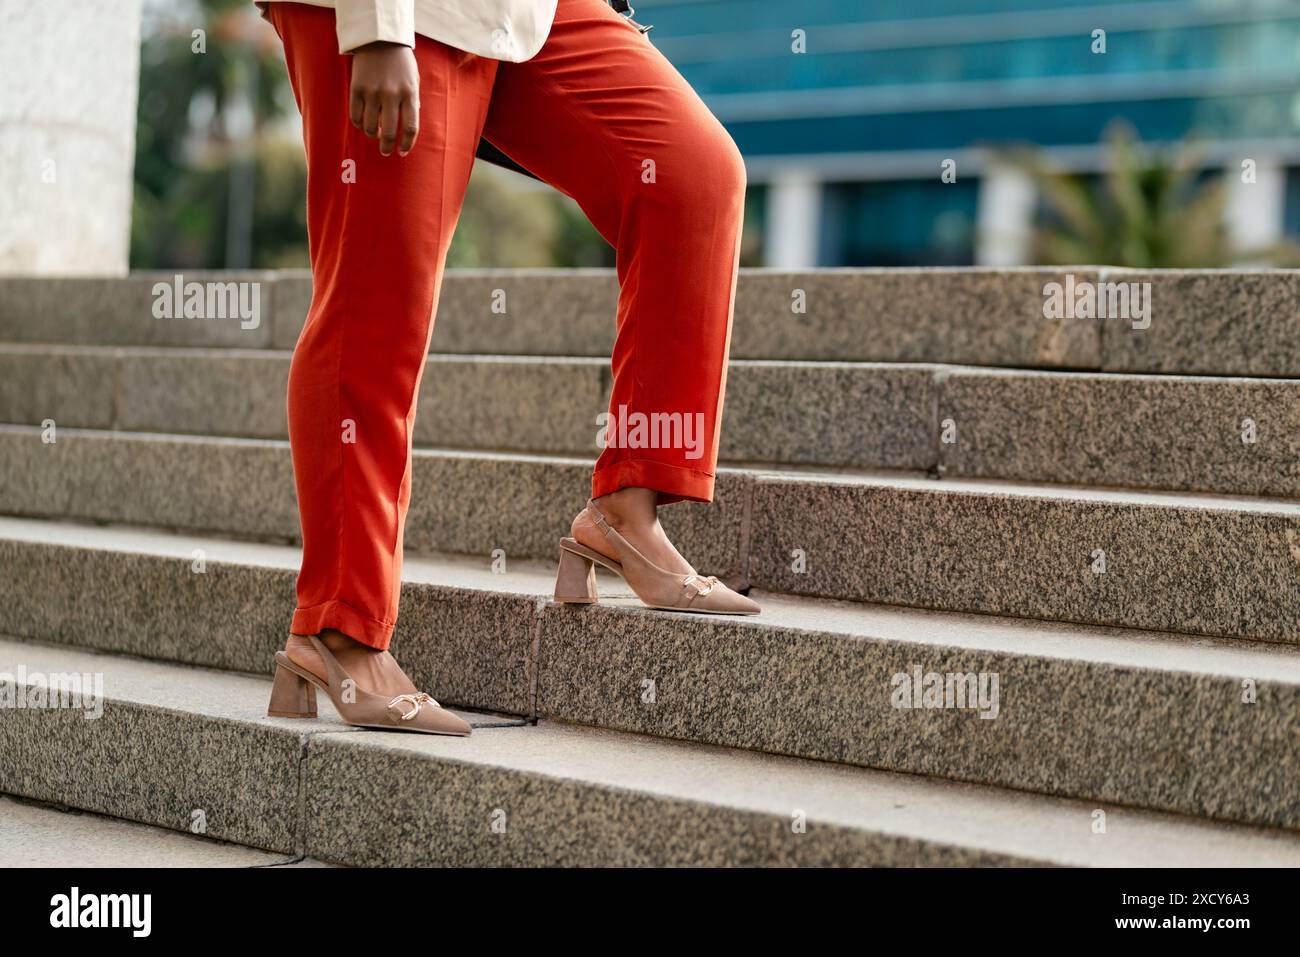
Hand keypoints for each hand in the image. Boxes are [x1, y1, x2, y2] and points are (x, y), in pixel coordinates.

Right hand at [348, 41, 419, 155]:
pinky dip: (359, 124)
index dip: (407, 144)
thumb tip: (408, 129)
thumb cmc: (400, 63)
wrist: (379, 39)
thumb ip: (412, 103)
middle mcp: (391, 94)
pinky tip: (363, 123)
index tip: (402, 151)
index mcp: (409, 93)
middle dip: (388, 147)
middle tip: (386, 151)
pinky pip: (355, 116)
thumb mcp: (413, 81)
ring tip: (375, 134)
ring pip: (370, 127)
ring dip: (373, 135)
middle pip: (390, 132)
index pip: (411, 128)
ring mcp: (372, 92)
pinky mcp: (356, 88)